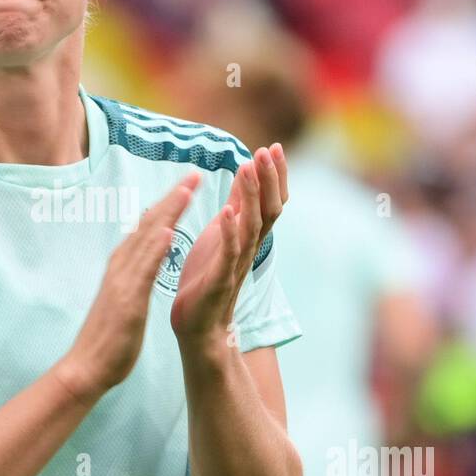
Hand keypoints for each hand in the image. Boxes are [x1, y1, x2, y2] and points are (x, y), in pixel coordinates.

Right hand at [57, 171, 200, 398]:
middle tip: (194, 174)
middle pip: (149, 224)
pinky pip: (143, 270)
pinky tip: (169, 231)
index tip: (187, 185)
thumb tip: (144, 255)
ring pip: (147, 239)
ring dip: (168, 212)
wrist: (87, 367)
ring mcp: (122, 281)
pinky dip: (156, 248)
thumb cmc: (108, 338)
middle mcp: (120, 266)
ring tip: (187, 189)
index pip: (148, 227)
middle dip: (172, 198)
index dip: (168, 205)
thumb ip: (133, 274)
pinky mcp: (127, 300)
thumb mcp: (124, 297)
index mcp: (122, 266)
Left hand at [170, 144, 287, 343]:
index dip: (275, 176)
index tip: (274, 147)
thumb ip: (235, 206)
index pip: (270, 202)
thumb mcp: (222, 234)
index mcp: (248, 237)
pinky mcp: (219, 281)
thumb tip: (245, 173)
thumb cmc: (208, 278)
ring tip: (247, 168)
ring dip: (250, 197)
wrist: (200, 328)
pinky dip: (229, 233)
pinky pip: (228, 255)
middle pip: (269, 210)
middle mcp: (248, 248)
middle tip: (269, 150)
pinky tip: (226, 212)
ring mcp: (236, 264)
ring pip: (251, 227)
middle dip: (270, 179)